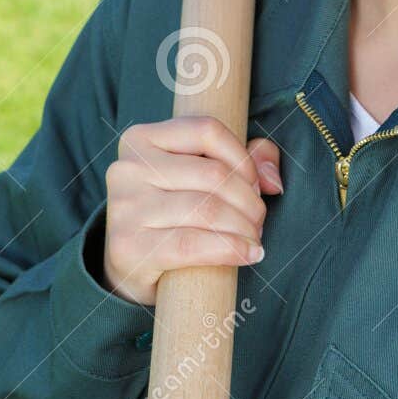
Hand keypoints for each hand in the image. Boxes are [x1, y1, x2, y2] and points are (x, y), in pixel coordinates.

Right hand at [101, 115, 282, 306]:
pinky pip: (193, 244)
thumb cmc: (169, 214)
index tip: (256, 185)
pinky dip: (231, 249)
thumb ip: (241, 159)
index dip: (243, 158)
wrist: (127, 267)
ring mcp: (125, 207)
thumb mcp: (196, 176)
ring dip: (244, 227)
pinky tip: (248, 254)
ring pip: (207, 209)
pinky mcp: (129, 246)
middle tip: (258, 221)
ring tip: (254, 238)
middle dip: (249, 200)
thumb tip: (272, 178)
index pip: (207, 131)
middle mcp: (128, 167)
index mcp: (141, 139)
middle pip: (212, 174)